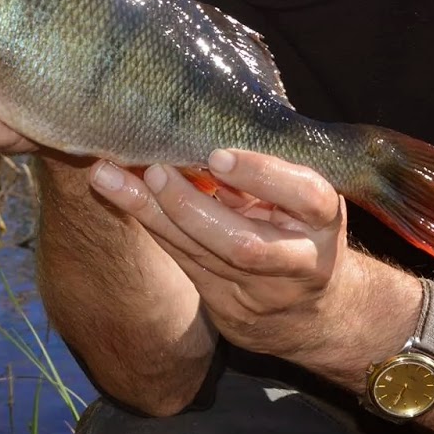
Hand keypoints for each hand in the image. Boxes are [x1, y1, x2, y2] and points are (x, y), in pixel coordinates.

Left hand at [86, 148, 360, 360]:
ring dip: (150, 213)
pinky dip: (150, 224)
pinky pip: (182, 261)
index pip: (304, 197)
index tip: (218, 155)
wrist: (312, 310)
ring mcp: (261, 293)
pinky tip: (117, 193)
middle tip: (153, 169)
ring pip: (200, 255)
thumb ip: (268, 171)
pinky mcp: (227, 309)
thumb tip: (206, 123)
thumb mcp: (303, 195)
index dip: (262, 176)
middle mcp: (299, 262)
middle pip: (241, 243)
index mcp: (324, 220)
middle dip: (190, 206)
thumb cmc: (303, 226)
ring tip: (109, 176)